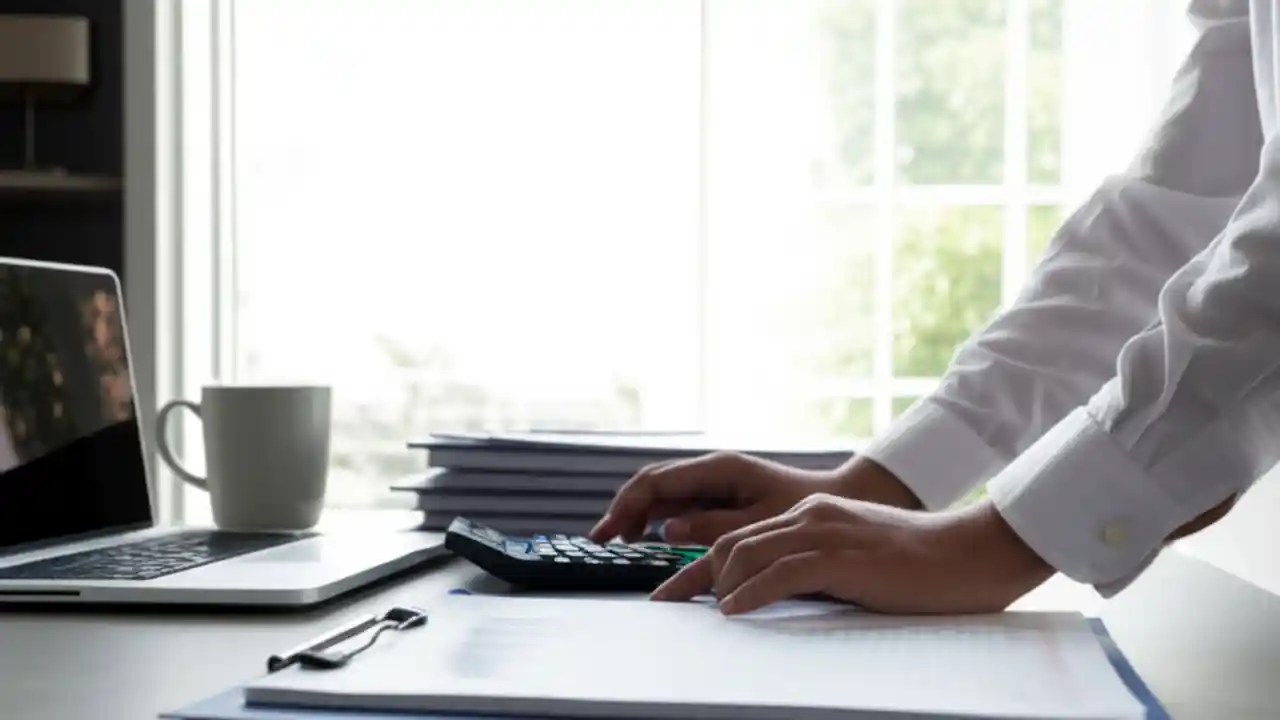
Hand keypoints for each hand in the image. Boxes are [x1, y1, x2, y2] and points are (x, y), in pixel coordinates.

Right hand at [588, 452, 834, 544]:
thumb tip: (668, 529)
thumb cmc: (804, 509)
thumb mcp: (761, 522)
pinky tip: (646, 537)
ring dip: (637, 513)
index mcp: (719, 468)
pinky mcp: (718, 495)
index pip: (656, 480)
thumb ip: (714, 526)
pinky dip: (656, 517)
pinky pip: (678, 503)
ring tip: (617, 541)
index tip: (608, 531)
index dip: (626, 505)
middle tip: (600, 539)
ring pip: (661, 493)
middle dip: (623, 508)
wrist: (839, 499)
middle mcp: (711, 470)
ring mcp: (713, 481)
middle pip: (652, 483)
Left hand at [651, 494, 1052, 614]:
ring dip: (714, 585)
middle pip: (731, 541)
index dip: (700, 564)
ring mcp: (825, 531)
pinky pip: (780, 573)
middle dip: (691, 574)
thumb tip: (774, 595)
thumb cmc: (915, 566)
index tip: (674, 592)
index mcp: (811, 513)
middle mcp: (810, 514)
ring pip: (747, 553)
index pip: (740, 535)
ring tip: (696, 611)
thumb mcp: (854, 559)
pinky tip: (732, 610)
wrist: (966, 554)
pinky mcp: (841, 557)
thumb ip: (815, 567)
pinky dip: (749, 593)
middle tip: (665, 603)